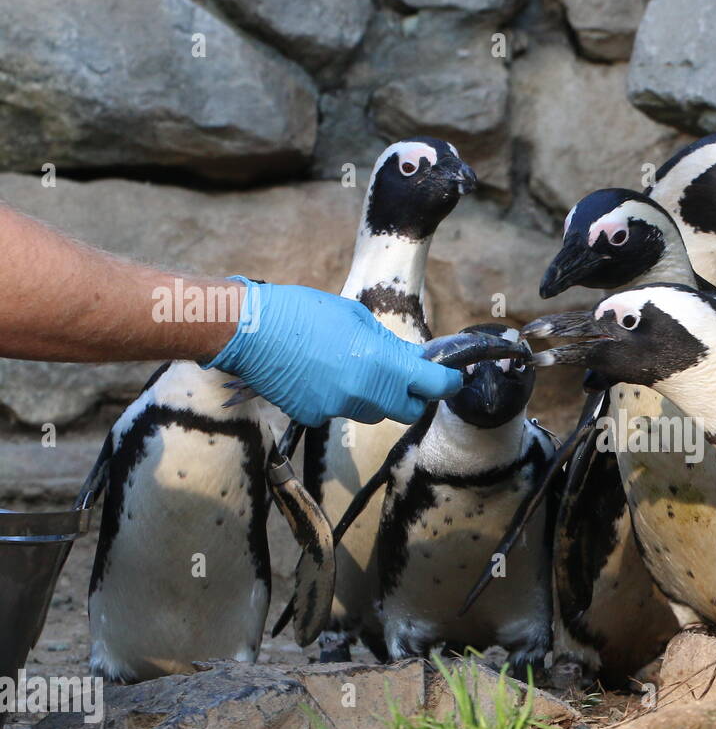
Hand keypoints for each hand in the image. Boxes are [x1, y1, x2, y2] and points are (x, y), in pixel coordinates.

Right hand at [204, 278, 461, 426]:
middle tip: (408, 379)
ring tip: (353, 367)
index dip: (447, 384)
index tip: (453, 380)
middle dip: (413, 396)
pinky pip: (340, 411)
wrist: (249, 330)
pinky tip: (321, 374)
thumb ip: (387, 345)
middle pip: (407, 410)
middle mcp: (365, 393)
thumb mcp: (355, 318)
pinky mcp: (314, 416)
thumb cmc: (302, 312)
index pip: (432, 386)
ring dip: (376, 397)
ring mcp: (338, 409)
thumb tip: (410, 360)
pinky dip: (340, 398)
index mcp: (382, 364)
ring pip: (373, 411)